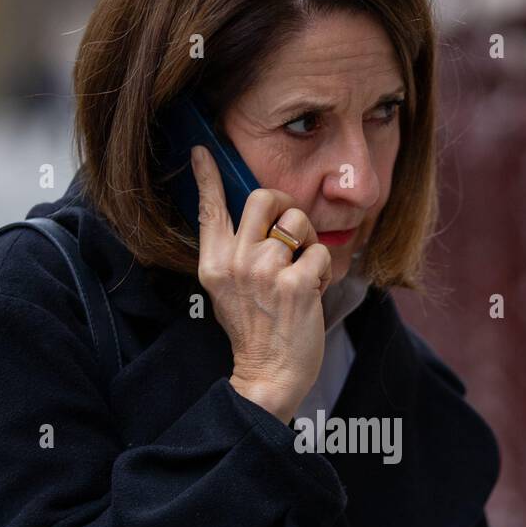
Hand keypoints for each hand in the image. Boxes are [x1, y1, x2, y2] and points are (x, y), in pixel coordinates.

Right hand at [191, 144, 331, 424]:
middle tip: (291, 229)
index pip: (209, 209)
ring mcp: (266, 272)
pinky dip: (322, 270)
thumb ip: (233, 253)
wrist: (269, 376)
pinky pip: (319, 252)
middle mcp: (236, 263)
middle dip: (285, 204)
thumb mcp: (227, 290)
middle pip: (263, 198)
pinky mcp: (296, 285)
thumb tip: (251, 219)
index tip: (203, 150)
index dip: (208, 177)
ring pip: (299, 223)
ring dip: (309, 243)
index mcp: (215, 263)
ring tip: (301, 271)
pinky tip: (311, 292)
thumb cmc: (254, 331)